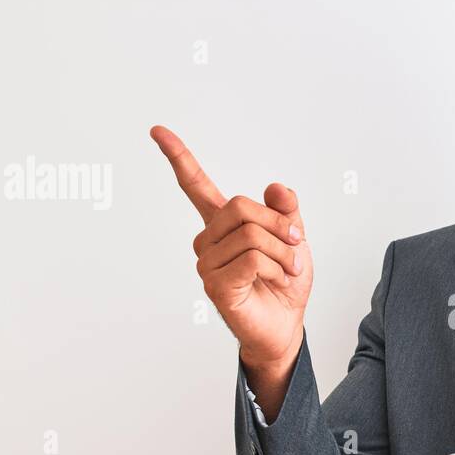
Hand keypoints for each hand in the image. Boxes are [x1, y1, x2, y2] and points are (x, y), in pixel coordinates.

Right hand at [150, 125, 312, 369]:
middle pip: (241, 206)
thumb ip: (285, 210)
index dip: (178, 157)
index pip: (195, 185)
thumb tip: (275, 186)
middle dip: (279, 224)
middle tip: (297, 243)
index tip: (157, 130)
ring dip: (282, 252)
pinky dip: (275, 268)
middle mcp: (208, 241)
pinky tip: (275, 280)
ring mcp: (208, 264)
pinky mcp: (215, 286)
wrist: (286, 324)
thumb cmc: (284, 282)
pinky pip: (252, 259)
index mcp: (223, 224)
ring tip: (287, 269)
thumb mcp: (293, 238)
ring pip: (251, 235)